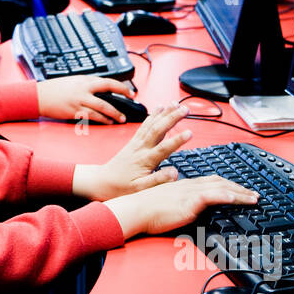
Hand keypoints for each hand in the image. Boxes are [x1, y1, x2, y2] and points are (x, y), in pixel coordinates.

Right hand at [37, 76, 134, 123]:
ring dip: (112, 115)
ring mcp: (79, 102)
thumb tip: (102, 87)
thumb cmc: (55, 88)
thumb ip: (88, 84)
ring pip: (101, 109)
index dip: (122, 88)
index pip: (109, 82)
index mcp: (85, 80)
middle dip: (120, 106)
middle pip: (107, 98)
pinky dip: (100, 120)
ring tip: (119, 119)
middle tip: (128, 110)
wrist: (39, 95)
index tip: (130, 93)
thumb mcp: (74, 80)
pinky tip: (105, 122)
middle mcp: (83, 90)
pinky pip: (91, 117)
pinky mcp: (74, 112)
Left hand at [73, 104, 194, 200]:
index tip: (189, 133)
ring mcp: (137, 143)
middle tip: (186, 109)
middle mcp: (141, 148)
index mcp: (145, 161)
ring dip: (164, 113)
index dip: (177, 140)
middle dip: (172, 118)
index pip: (163, 149)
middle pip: (158, 130)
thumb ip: (157, 180)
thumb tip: (174, 173)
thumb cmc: (121, 187)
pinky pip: (144, 125)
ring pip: (152, 124)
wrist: (103, 182)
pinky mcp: (134, 141)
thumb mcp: (140, 189)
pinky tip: (159, 108)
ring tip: (176, 104)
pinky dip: (153, 116)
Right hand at [105, 175, 258, 239]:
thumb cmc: (145, 210)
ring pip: (221, 187)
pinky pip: (212, 196)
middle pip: (220, 182)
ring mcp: (190, 192)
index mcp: (184, 185)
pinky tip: (236, 198)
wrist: (135, 210)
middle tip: (253, 194)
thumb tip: (188, 209)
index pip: (211, 182)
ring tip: (253, 198)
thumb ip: (179, 204)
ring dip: (240, 192)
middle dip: (239, 187)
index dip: (228, 184)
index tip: (239, 190)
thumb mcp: (167, 203)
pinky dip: (226, 195)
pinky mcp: (189, 201)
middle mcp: (190, 186)